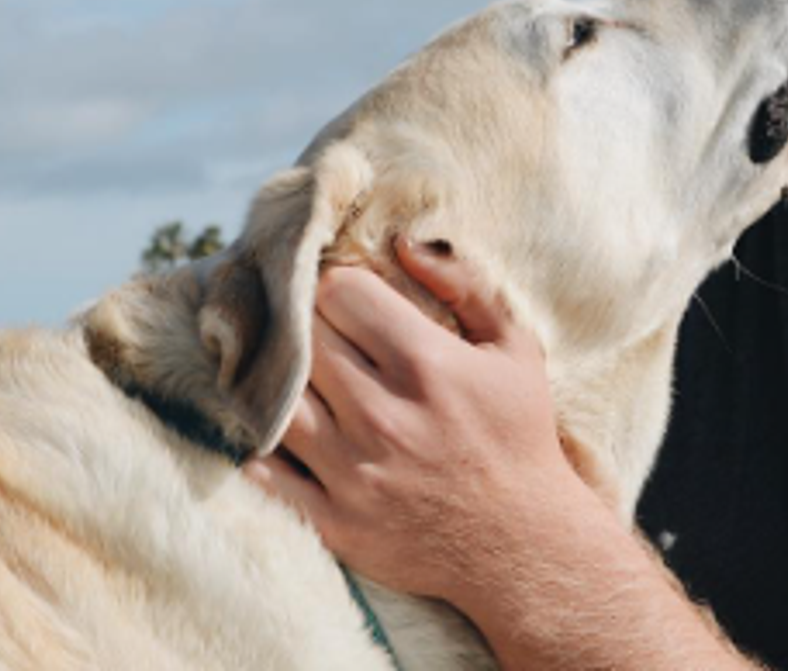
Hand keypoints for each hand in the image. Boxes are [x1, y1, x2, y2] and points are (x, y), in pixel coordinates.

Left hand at [245, 237, 591, 605]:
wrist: (523, 544)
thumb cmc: (518, 434)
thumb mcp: (514, 348)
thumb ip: (463, 284)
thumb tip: (403, 242)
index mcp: (425, 364)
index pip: (335, 291)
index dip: (338, 286)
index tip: (349, 300)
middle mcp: (382, 415)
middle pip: (300, 339)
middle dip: (308, 327)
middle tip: (322, 334)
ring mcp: (352, 472)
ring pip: (273, 400)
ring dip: (281, 384)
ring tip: (302, 380)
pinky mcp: (333, 521)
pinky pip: (264, 471)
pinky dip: (264, 449)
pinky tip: (289, 433)